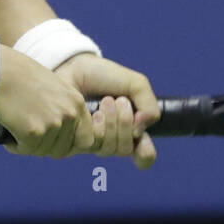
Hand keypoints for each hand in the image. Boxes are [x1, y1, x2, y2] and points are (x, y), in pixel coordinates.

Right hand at [0, 46, 94, 158]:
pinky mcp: (33, 132)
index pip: (87, 139)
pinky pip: (25, 150)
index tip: (55, 143)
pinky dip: (15, 146)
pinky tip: (9, 136)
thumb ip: (62, 108)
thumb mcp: (53, 88)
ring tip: (16, 131)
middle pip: (62, 150)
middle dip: (46, 147)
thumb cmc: (19, 74)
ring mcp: (52, 124)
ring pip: (42, 151)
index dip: (70, 145)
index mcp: (76, 102)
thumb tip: (62, 133)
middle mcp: (69, 114)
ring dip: (28, 146)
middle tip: (30, 138)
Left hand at [53, 53, 158, 169]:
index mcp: (128, 128)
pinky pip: (94, 146)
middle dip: (126, 123)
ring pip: (111, 149)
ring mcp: (92, 141)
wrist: (73, 68)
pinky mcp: (75, 142)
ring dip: (113, 123)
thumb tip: (141, 130)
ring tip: (106, 101)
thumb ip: (149, 105)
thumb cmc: (102, 75)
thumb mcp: (135, 84)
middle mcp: (111, 138)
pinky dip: (99, 127)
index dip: (145, 152)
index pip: (142, 155)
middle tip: (120, 101)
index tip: (144, 141)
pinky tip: (93, 112)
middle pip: (126, 150)